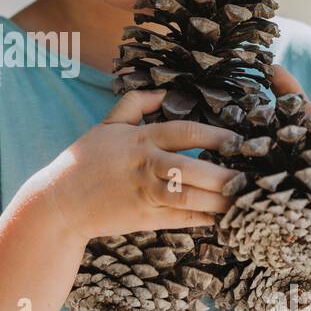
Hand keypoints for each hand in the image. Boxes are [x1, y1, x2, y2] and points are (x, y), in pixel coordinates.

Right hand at [35, 89, 244, 240]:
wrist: (61, 203)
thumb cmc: (85, 161)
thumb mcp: (107, 125)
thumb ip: (134, 104)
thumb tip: (161, 90)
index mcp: (141, 140)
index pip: (184, 132)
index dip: (215, 135)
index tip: (238, 139)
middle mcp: (146, 166)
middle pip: (192, 168)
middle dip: (225, 174)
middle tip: (249, 175)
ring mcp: (145, 195)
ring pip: (190, 197)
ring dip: (220, 200)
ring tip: (244, 199)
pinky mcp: (145, 219)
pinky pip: (182, 220)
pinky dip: (204, 219)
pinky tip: (223, 217)